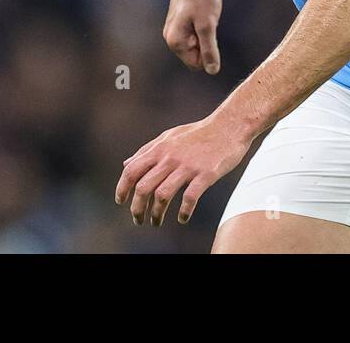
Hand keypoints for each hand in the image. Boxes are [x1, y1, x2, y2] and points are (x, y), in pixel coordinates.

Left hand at [115, 114, 252, 225]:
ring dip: (157, 213)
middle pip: (143, 187)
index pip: (131, 171)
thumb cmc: (198, 132)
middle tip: (138, 219)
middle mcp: (170, 158)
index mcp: (159, 149)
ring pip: (163, 195)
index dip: (122, 188)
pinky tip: (182, 218)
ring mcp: (187, 166)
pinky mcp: (205, 174)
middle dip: (137, 208)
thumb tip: (126, 164)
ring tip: (156, 222)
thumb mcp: (168, 136)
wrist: (229, 126)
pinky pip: (189, 198)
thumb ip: (146, 150)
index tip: (120, 201)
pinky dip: (183, 212)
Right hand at [163, 0, 222, 73]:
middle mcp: (170, 38)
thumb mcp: (208, 25)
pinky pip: (195, 33)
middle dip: (205, 42)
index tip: (207, 31)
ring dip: (205, 33)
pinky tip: (202, 11)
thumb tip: (212, 71)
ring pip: (197, 43)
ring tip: (204, 15)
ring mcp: (175, 29)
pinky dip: (203, 25)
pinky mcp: (180, 21)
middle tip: (207, 21)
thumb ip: (209, 50)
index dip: (208, 51)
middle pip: (195, 55)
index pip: (196, 64)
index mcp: (175, 42)